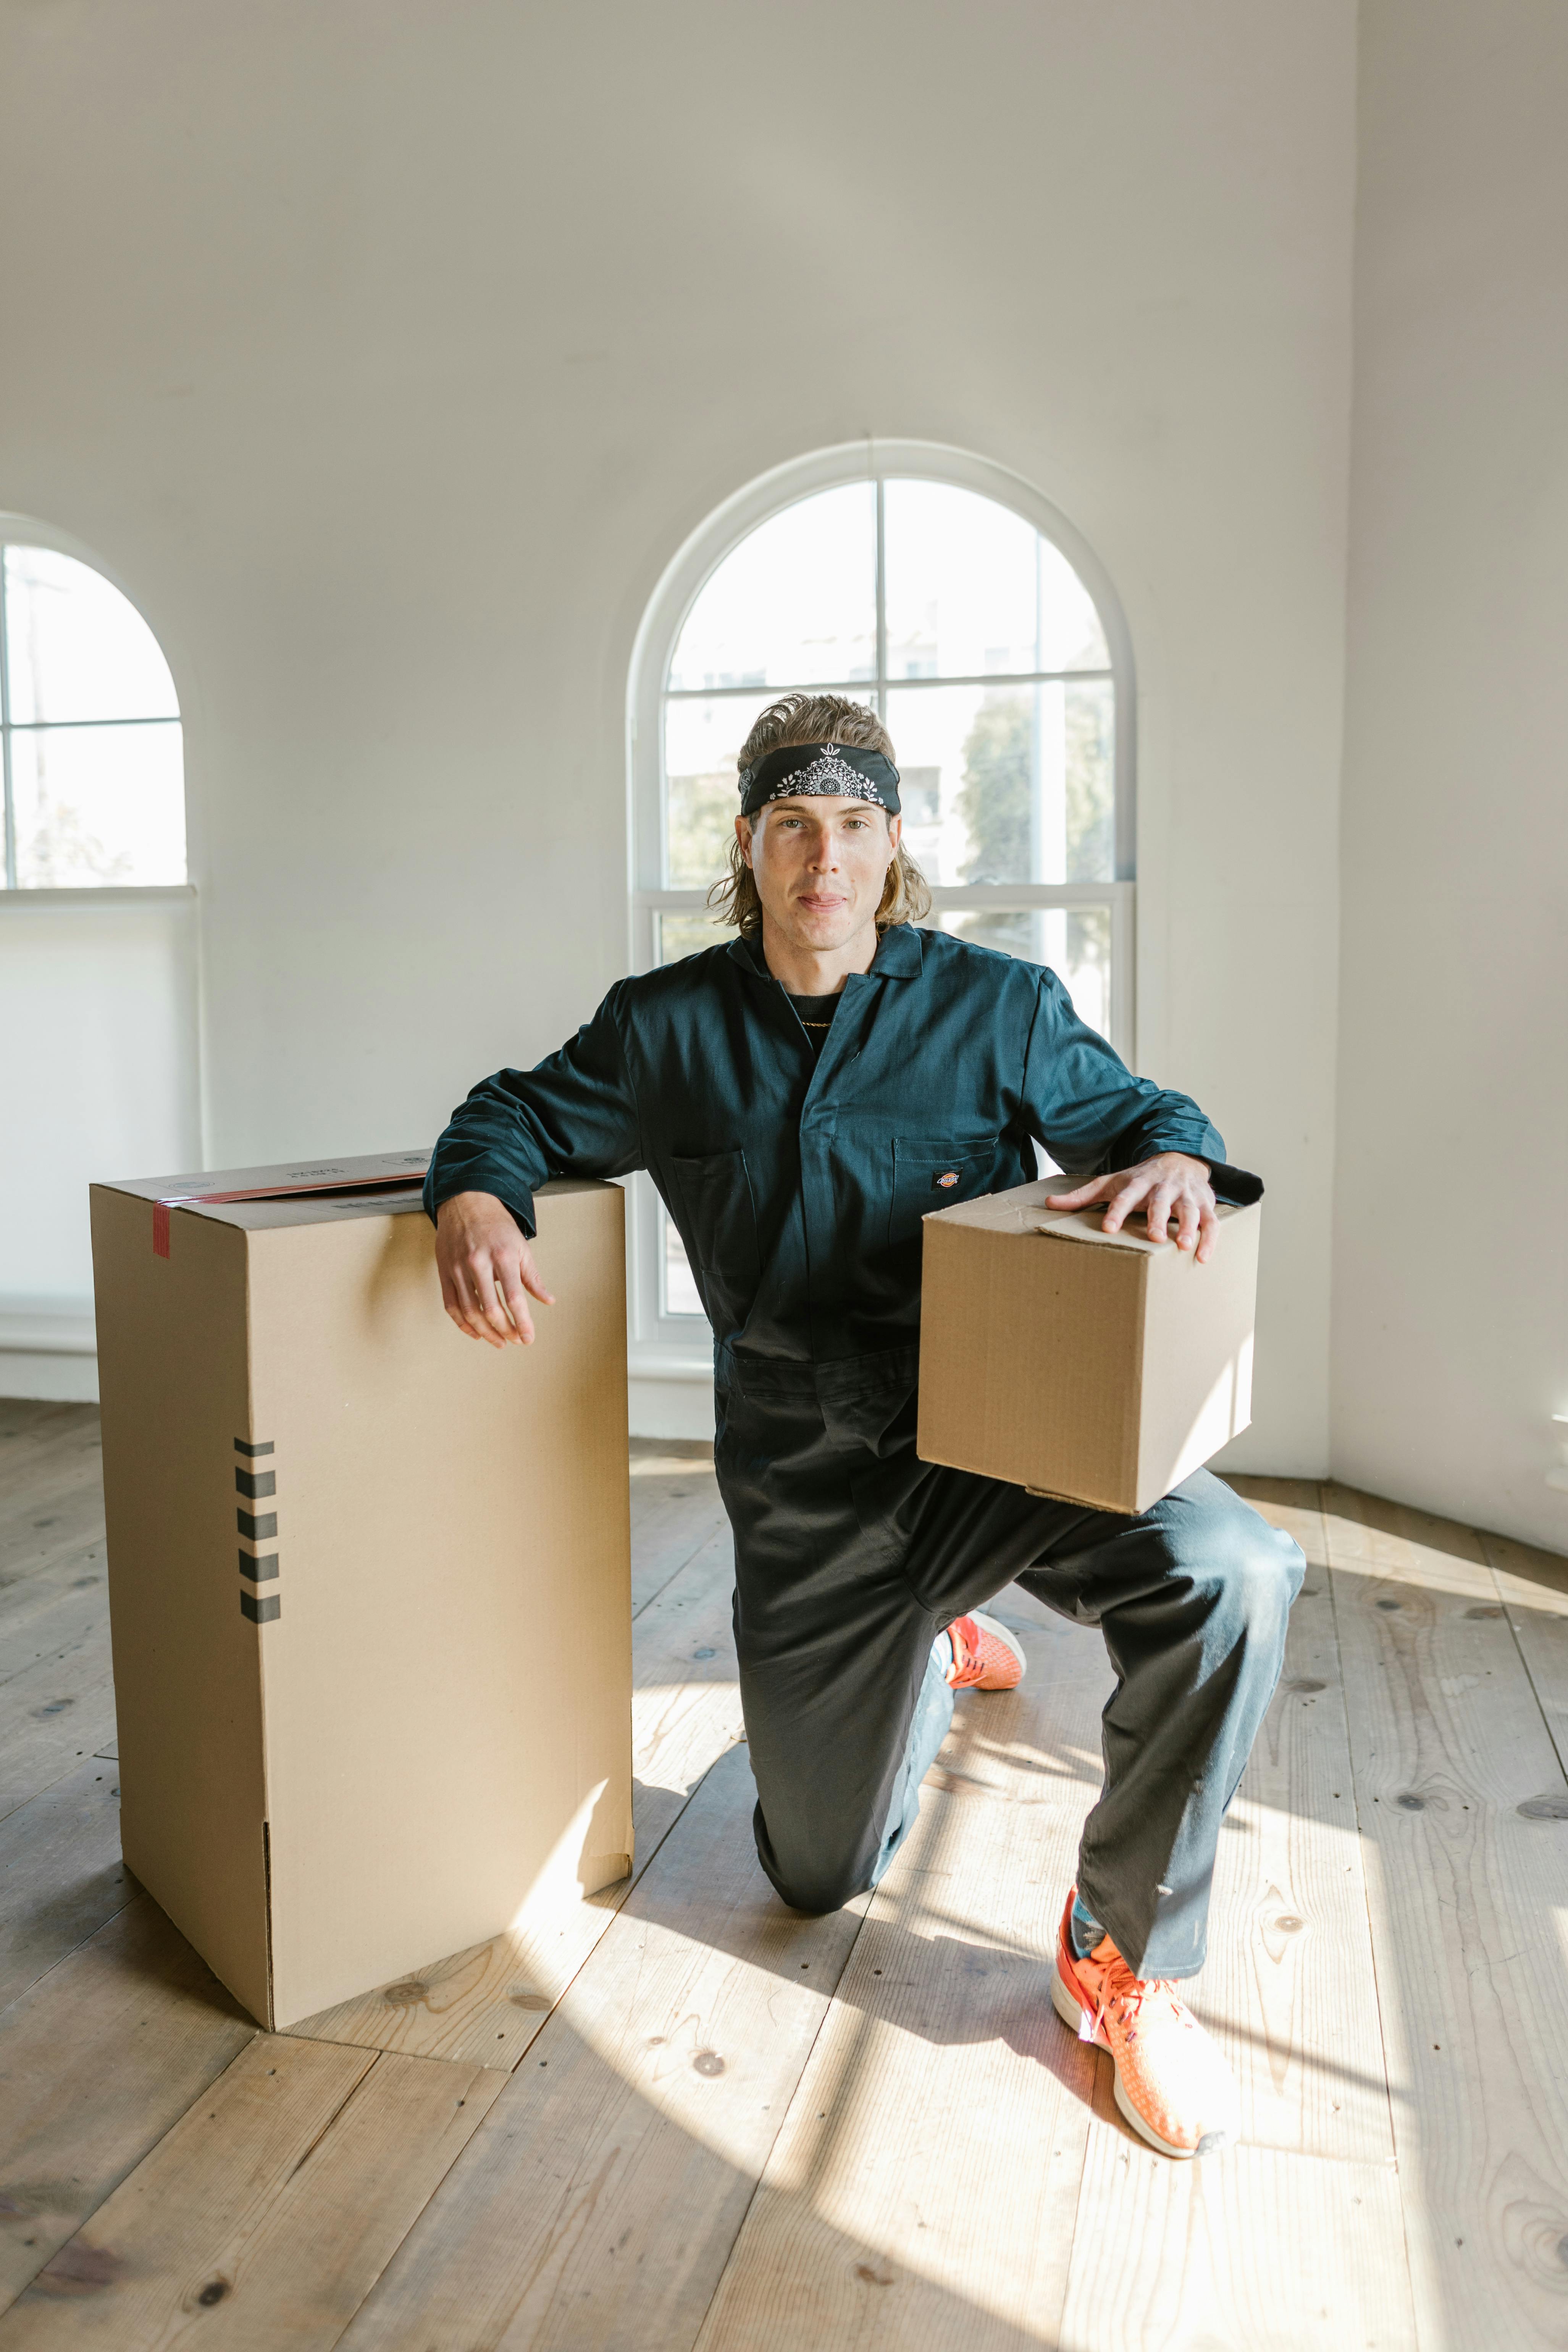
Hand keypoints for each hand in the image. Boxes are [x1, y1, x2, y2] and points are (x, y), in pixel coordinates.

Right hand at [435, 1191, 555, 1345]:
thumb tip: (548, 1301)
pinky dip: (462, 1323)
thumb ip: (533, 1277)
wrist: (466, 1202)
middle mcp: (478, 1263)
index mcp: (502, 1256)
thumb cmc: (497, 1225)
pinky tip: (475, 1332)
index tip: (528, 1338)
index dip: (522, 1322)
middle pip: (491, 1309)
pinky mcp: (444, 1271)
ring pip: (469, 1311)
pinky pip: (451, 1305)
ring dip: (485, 1332)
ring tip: (498, 1341)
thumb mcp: (521, 1247)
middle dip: (505, 1331)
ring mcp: (458, 1268)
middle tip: (515, 1341)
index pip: (514, 1298)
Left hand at [1045, 1154, 1218, 1262]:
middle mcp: (1163, 1188)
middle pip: (1160, 1202)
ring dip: (1187, 1227)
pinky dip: (1210, 1238)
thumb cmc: (1141, 1179)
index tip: (1108, 1228)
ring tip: (1183, 1246)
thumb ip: (1083, 1195)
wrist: (1180, 1159)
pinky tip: (1204, 1256)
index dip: (1116, 1211)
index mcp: (1137, 1183)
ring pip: (1189, 1210)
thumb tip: (1048, 1204)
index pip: (1125, 1197)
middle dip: (1158, 1218)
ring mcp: (1185, 1196)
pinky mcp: (1204, 1204)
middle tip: (1154, 1236)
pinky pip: (1211, 1222)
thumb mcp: (1112, 1182)